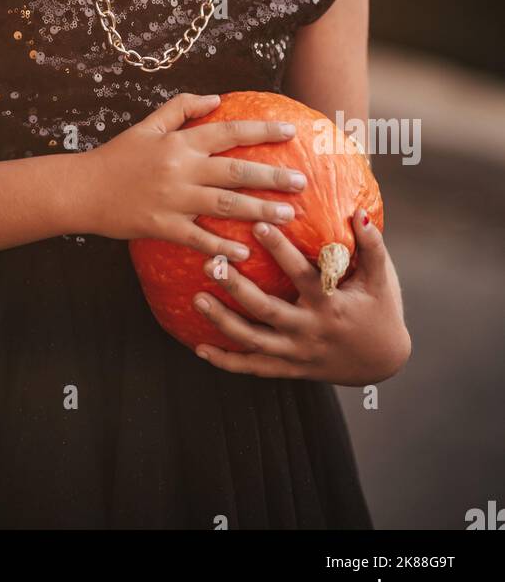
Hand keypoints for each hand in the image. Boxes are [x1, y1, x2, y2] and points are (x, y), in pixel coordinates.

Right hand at [78, 91, 306, 255]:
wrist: (81, 189)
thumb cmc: (116, 156)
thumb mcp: (147, 125)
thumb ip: (181, 109)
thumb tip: (216, 99)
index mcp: (180, 142)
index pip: (228, 131)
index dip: (261, 129)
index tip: (290, 130)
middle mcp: (181, 169)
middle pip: (235, 171)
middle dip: (272, 176)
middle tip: (302, 183)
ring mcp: (173, 199)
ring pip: (225, 205)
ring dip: (259, 211)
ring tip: (287, 216)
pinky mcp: (163, 226)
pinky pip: (198, 239)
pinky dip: (222, 247)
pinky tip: (245, 253)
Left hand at [191, 208, 411, 384]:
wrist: (385, 362)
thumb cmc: (381, 310)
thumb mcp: (381, 279)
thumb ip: (372, 246)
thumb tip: (360, 213)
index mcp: (331, 304)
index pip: (302, 274)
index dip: (281, 250)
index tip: (258, 224)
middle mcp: (311, 330)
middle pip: (267, 310)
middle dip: (236, 287)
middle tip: (211, 262)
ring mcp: (298, 353)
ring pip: (254, 342)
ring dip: (223, 322)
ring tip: (197, 299)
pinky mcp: (291, 369)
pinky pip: (255, 369)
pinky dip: (227, 362)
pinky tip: (200, 349)